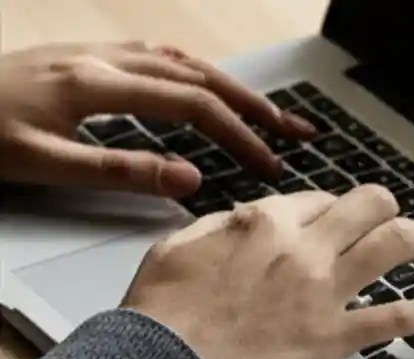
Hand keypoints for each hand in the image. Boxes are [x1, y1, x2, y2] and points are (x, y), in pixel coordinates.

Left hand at [0, 41, 313, 197]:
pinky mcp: (79, 59)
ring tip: (266, 111)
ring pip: (180, 61)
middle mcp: (100, 60)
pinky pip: (154, 57)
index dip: (239, 134)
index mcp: (96, 85)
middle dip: (254, 104)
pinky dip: (192, 73)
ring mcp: (90, 54)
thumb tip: (189, 176)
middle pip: (198, 75)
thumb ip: (119, 170)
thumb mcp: (42, 166)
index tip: (269, 165)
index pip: (191, 105)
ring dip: (229, 86)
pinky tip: (201, 86)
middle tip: (297, 131)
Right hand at [121, 187, 413, 358]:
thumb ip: (221, 228)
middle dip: (384, 208)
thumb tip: (245, 220)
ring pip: (390, 247)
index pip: (320, 200)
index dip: (334, 208)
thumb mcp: (179, 247)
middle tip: (393, 217)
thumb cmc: (162, 314)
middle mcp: (302, 248)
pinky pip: (390, 319)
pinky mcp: (331, 337)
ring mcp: (322, 291)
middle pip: (368, 207)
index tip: (338, 218)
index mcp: (265, 222)